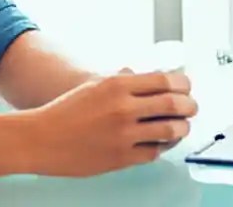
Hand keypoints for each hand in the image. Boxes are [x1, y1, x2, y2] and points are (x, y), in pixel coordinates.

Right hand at [22, 71, 197, 177]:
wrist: (41, 138)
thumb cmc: (64, 111)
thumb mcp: (93, 85)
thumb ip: (121, 80)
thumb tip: (145, 76)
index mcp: (117, 84)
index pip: (166, 80)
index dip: (183, 84)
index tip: (186, 87)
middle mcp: (124, 107)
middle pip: (174, 104)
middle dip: (189, 106)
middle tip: (192, 108)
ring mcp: (123, 134)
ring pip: (170, 130)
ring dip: (182, 129)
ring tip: (182, 127)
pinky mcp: (121, 157)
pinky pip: (154, 152)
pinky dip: (161, 147)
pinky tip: (160, 144)